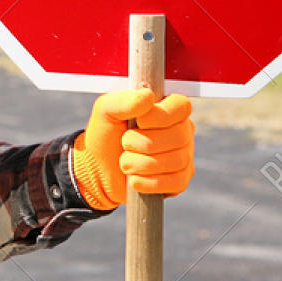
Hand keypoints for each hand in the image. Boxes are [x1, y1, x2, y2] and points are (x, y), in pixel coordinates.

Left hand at [71, 89, 194, 209]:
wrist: (97, 169)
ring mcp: (184, 156)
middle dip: (144, 143)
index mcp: (168, 108)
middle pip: (178, 136)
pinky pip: (176, 182)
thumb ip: (123, 100)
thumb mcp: (106, 111)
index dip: (161, 116)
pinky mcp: (180, 180)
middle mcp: (181, 131)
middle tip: (125, 144)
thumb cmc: (105, 135)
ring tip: (125, 163)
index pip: (181, 106)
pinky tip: (134, 179)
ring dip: (142, 164)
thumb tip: (148, 98)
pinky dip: (149, 182)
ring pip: (176, 160)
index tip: (139, 122)